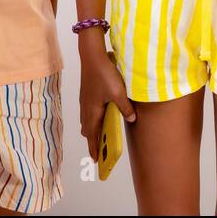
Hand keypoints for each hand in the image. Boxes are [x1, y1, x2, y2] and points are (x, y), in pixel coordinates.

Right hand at [78, 38, 135, 162]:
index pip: (92, 136)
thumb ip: (125, 108)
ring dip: (92, 130)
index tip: (96, 161)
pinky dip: (92, 120)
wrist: (92, 56)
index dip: (94, 149)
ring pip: (86, 121)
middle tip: (99, 151)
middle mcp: (86, 109)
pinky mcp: (86, 94)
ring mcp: (85, 101)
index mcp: (93, 112)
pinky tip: (101, 116)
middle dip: (93, 141)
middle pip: (88, 130)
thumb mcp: (118, 93)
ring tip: (100, 136)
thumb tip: (131, 119)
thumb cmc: (104, 74)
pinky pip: (87, 113)